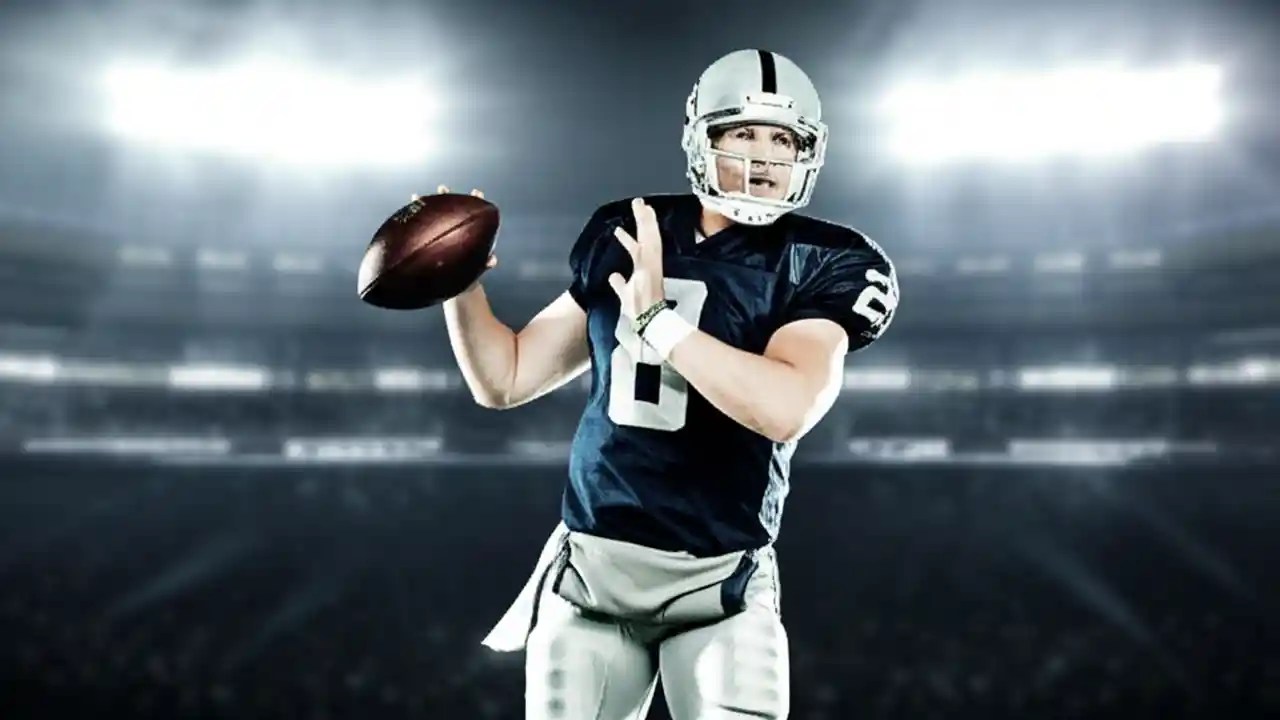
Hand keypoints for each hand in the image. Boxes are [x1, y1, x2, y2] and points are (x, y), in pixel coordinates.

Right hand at [418, 185, 496, 294]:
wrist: (457, 285)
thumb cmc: (470, 275)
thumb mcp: (478, 269)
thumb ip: (486, 264)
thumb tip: (492, 260)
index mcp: (469, 232)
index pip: (473, 212)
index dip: (475, 201)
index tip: (476, 193)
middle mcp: (454, 228)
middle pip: (452, 209)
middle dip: (447, 197)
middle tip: (442, 188)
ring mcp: (441, 232)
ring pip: (434, 216)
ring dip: (426, 206)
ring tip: (418, 196)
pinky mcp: (429, 241)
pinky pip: (420, 229)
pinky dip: (413, 220)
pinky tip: (404, 216)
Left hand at [608, 198, 664, 321]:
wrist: (650, 320)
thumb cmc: (639, 310)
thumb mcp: (625, 293)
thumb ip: (620, 283)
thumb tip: (614, 276)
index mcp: (645, 269)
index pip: (642, 246)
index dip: (639, 233)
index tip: (640, 219)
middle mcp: (649, 264)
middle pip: (648, 238)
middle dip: (644, 221)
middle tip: (640, 204)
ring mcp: (651, 264)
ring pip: (650, 237)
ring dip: (646, 221)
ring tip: (642, 205)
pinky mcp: (651, 265)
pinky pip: (650, 243)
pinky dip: (649, 230)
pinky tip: (646, 215)